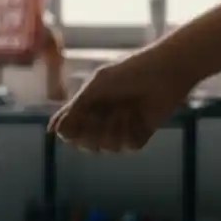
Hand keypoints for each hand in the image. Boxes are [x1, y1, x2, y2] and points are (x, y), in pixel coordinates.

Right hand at [49, 48, 194, 153]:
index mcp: (87, 107)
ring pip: (106, 147)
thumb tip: (54, 131)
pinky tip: (139, 116)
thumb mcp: (96, 86)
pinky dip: (131, 132)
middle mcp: (101, 120)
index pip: (68, 130)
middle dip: (92, 132)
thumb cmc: (129, 73)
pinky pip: (127, 147)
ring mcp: (120, 129)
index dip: (69, 132)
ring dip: (114, 129)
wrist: (165, 72)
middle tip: (103, 116)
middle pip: (85, 144)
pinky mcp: (139, 135)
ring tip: (126, 111)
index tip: (77, 123)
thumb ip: (75, 109)